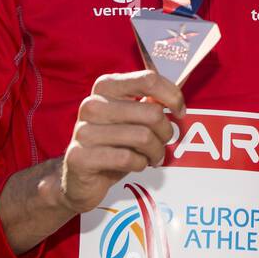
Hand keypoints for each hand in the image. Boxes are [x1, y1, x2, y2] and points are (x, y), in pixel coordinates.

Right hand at [58, 70, 185, 215]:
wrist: (78, 178)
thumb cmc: (112, 145)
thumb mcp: (132, 120)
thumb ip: (150, 104)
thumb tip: (175, 100)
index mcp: (106, 87)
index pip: (148, 79)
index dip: (172, 96)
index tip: (180, 112)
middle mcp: (92, 104)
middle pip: (151, 112)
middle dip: (166, 132)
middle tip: (164, 142)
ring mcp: (83, 130)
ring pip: (143, 137)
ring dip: (156, 151)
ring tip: (153, 157)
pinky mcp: (79, 157)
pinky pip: (127, 158)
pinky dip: (140, 164)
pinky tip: (136, 164)